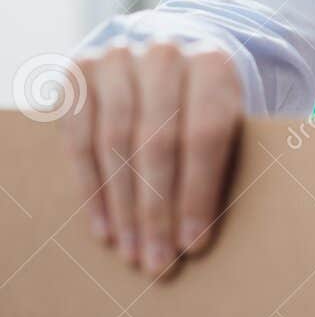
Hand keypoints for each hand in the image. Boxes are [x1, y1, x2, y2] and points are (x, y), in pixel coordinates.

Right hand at [58, 41, 243, 275]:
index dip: (197, 194)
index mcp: (214, 63)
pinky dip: (91, 188)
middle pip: (156, 144)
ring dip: (122, 208)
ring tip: (131, 251)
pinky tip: (104, 228)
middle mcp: (164, 54)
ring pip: (114, 144)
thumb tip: (202, 237)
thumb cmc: (210, 106)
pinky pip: (79, 139)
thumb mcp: (234, 122)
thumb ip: (226, 164)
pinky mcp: (79, 72)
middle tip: (158, 261)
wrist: (174, 59)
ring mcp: (118, 59)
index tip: (194, 244)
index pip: (204, 136)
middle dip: (156, 212)